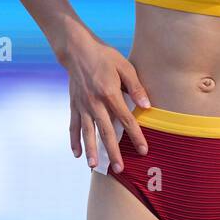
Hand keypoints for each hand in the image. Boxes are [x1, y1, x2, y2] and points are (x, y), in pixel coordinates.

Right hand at [59, 23, 151, 171]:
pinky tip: (77, 154)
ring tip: (94, 166)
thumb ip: (136, 87)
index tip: (143, 150)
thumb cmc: (105, 56)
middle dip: (113, 152)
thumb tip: (147, 106)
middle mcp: (95, 102)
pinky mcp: (74, 105)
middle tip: (120, 169)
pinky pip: (73, 126)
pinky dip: (74, 140)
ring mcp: (82, 105)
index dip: (136, 136)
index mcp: (110, 93)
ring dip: (91, 150)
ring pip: (87, 132)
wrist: (77, 49)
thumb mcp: (125, 66)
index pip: (126, 119)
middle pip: (106, 131)